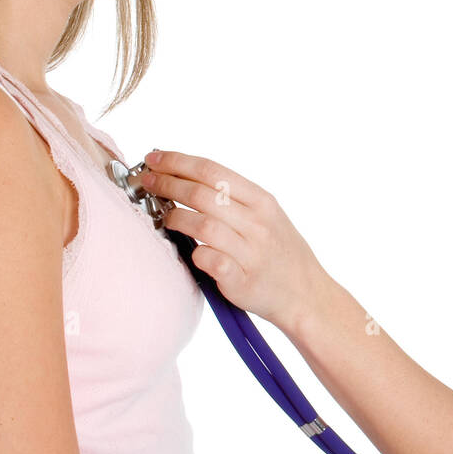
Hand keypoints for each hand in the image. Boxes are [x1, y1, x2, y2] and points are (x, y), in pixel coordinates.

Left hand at [139, 150, 329, 330]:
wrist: (306, 294)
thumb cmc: (280, 253)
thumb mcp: (268, 216)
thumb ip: (233, 199)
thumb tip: (186, 179)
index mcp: (262, 201)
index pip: (213, 171)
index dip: (178, 162)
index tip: (154, 159)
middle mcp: (258, 223)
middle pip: (202, 194)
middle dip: (167, 184)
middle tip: (146, 182)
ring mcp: (251, 252)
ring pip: (203, 225)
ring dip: (175, 218)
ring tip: (164, 218)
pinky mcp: (243, 281)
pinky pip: (211, 260)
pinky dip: (195, 253)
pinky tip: (190, 252)